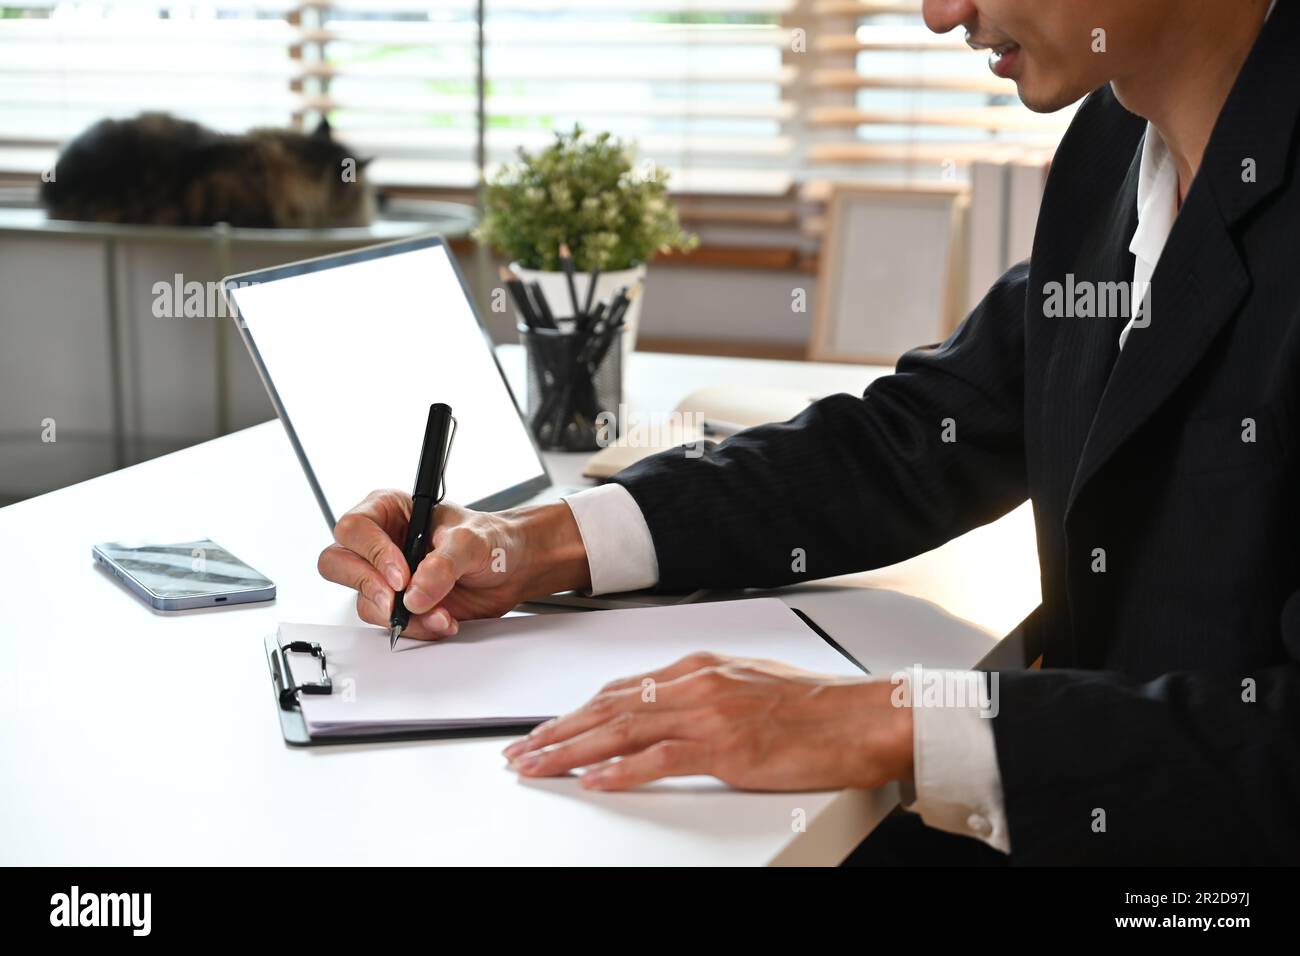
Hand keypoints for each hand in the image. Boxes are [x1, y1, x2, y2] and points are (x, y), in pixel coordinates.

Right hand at [317, 490, 590, 638]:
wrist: (512, 569)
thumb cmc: (492, 539)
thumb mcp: (474, 541)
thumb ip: (444, 563)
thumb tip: (416, 592)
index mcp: (391, 511)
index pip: (355, 527)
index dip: (372, 553)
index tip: (402, 576)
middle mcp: (381, 543)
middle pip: (338, 563)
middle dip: (368, 586)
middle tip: (399, 601)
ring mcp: (386, 577)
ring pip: (364, 601)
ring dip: (402, 615)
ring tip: (440, 613)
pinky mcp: (400, 605)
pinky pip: (389, 623)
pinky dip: (416, 628)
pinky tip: (443, 620)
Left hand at [502, 653, 913, 791]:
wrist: (862, 716)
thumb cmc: (816, 705)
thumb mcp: (749, 684)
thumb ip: (705, 692)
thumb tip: (668, 707)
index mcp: (700, 667)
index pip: (622, 689)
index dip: (578, 710)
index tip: (549, 727)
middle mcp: (697, 683)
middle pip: (610, 707)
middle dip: (559, 730)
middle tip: (522, 751)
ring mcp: (710, 713)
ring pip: (622, 730)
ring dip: (572, 750)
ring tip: (538, 766)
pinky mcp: (726, 746)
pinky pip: (660, 759)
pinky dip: (622, 770)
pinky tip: (595, 779)